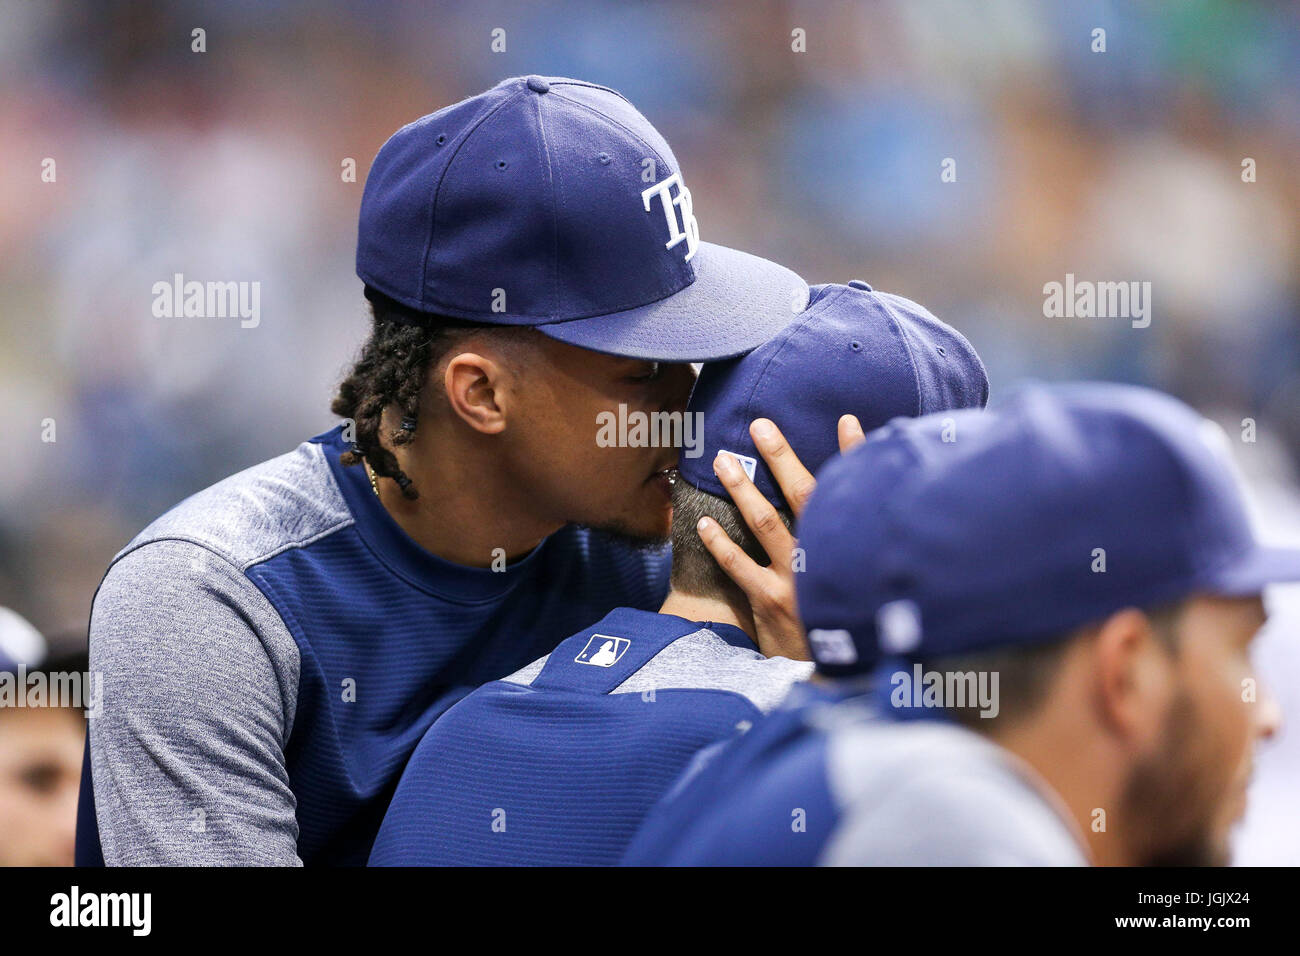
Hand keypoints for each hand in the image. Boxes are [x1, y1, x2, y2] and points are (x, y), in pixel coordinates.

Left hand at [697, 415, 865, 658]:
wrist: (836, 674)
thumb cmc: (852, 619)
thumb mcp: (863, 580)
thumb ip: (858, 544)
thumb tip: (861, 503)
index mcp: (852, 547)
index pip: (854, 492)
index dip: (853, 454)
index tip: (846, 420)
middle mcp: (826, 557)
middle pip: (803, 496)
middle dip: (781, 457)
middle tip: (760, 426)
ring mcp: (796, 579)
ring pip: (765, 523)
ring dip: (742, 488)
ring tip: (722, 460)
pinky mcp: (769, 602)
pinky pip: (738, 565)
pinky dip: (719, 542)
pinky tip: (703, 522)